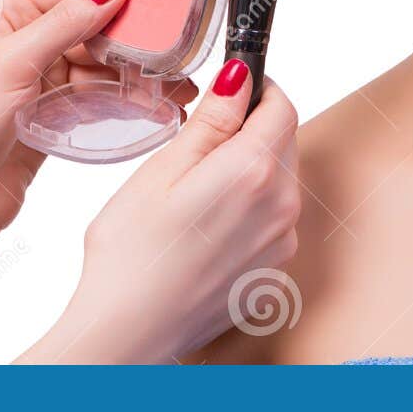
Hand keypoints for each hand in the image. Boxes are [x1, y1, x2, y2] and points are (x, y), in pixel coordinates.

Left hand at [0, 0, 198, 255]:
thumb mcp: (15, 62)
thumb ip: (66, 22)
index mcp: (6, 12)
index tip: (161, 2)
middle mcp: (24, 36)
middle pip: (93, 26)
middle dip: (133, 42)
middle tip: (176, 54)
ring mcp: (40, 73)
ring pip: (99, 62)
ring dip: (134, 74)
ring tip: (174, 88)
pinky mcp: (53, 107)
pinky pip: (96, 92)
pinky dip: (122, 97)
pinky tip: (152, 105)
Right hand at [18, 64, 300, 363]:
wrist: (128, 334)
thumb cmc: (130, 255)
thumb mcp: (162, 170)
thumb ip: (212, 120)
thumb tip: (241, 77)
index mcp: (254, 172)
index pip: (281, 105)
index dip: (257, 88)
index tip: (229, 88)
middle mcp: (283, 207)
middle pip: (284, 141)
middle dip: (250, 129)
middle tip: (196, 145)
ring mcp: (282, 243)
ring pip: (280, 180)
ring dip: (251, 169)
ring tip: (194, 191)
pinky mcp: (274, 271)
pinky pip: (273, 219)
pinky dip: (249, 209)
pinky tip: (204, 226)